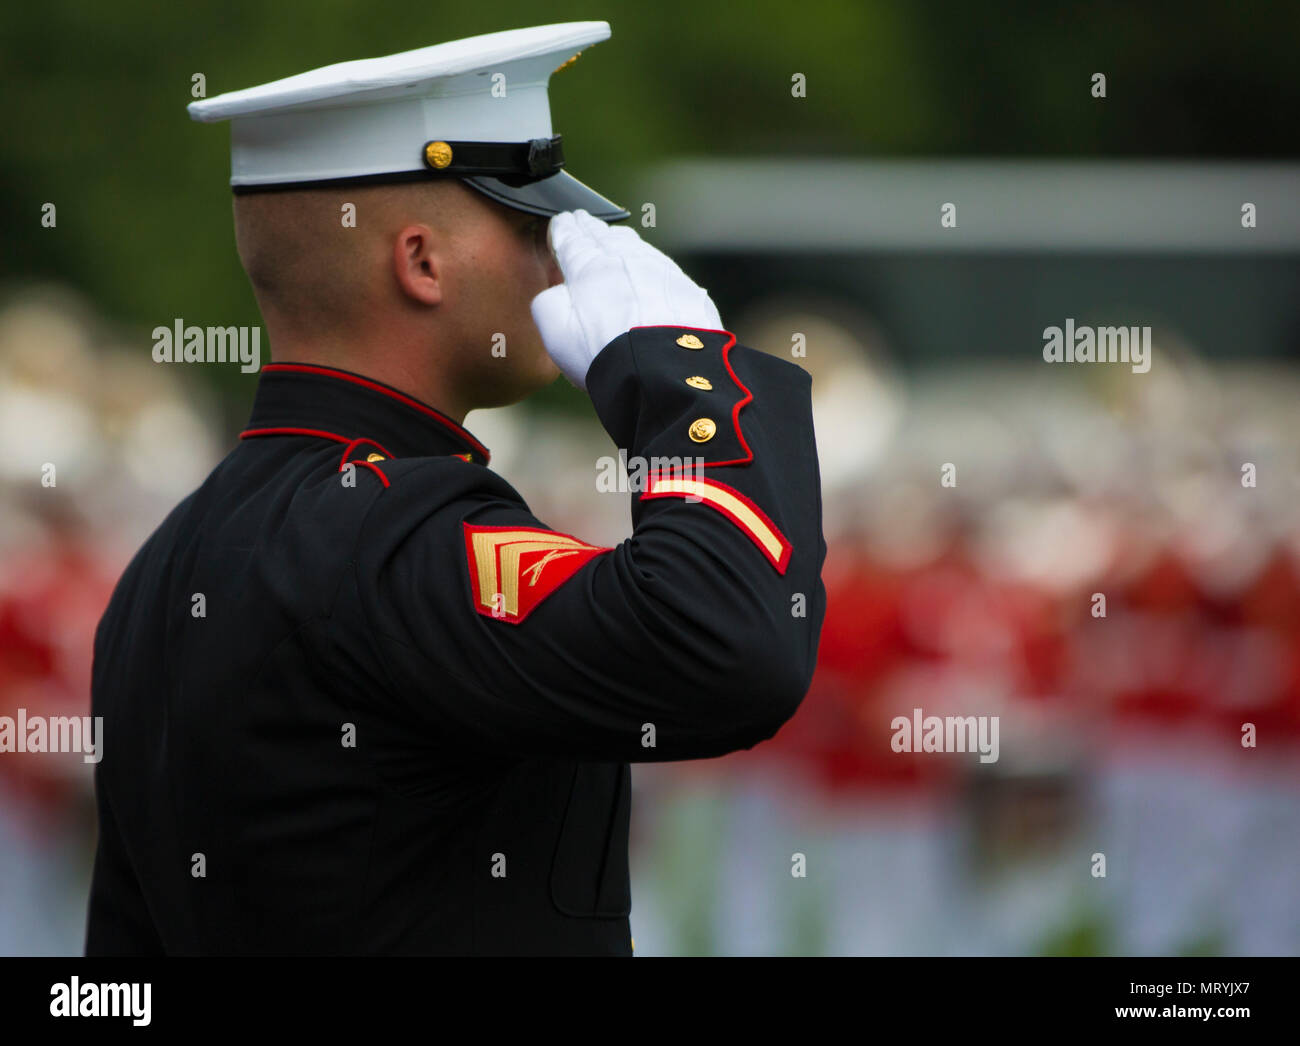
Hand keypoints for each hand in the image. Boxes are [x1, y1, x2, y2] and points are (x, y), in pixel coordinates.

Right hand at [530, 209, 722, 389]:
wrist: (662, 369)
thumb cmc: (603, 352)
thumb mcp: (555, 330)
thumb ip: (548, 301)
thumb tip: (558, 291)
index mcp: (587, 266)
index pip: (571, 238)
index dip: (563, 228)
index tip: (561, 222)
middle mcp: (623, 259)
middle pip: (602, 235)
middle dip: (589, 227)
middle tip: (581, 220)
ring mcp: (657, 269)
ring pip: (632, 244)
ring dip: (618, 239)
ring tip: (611, 235)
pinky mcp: (682, 286)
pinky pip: (659, 263)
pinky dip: (646, 259)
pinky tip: (645, 262)